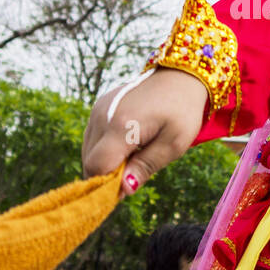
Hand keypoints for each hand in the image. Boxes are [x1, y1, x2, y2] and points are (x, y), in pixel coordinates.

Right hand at [82, 68, 208, 196]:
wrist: (180, 77)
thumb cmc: (181, 112)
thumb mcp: (173, 144)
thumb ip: (146, 167)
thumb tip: (123, 191)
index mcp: (121, 125)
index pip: (97, 167)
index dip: (107, 186)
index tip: (125, 192)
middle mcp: (102, 116)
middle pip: (89, 162)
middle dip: (107, 177)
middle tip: (134, 175)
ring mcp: (98, 110)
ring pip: (88, 152)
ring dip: (106, 163)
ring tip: (134, 157)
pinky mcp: (98, 107)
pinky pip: (92, 138)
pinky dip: (104, 150)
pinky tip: (127, 146)